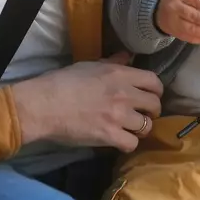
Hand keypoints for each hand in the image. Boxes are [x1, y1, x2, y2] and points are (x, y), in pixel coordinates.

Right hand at [7, 53, 162, 152]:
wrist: (44, 105)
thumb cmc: (62, 82)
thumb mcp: (89, 66)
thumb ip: (112, 62)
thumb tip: (128, 56)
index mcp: (120, 74)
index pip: (154, 81)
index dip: (156, 91)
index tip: (150, 96)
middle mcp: (125, 94)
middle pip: (155, 105)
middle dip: (152, 111)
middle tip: (142, 114)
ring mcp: (119, 116)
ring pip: (146, 126)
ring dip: (140, 129)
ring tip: (130, 129)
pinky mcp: (109, 135)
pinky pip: (132, 143)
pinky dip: (127, 144)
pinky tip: (119, 140)